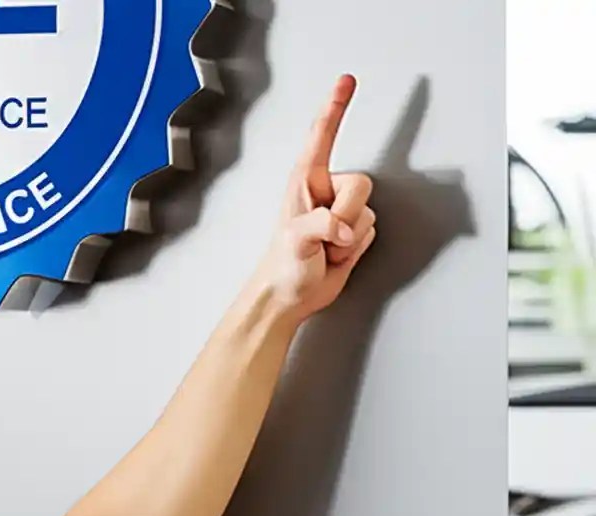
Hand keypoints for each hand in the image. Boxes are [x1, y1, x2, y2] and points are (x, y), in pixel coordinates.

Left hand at [256, 74, 376, 323]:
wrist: (289, 296)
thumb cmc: (283, 267)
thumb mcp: (296, 242)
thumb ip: (322, 226)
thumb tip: (345, 228)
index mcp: (305, 181)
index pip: (323, 135)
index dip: (337, 107)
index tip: (347, 80)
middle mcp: (325, 190)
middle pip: (362, 185)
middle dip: (348, 216)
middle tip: (325, 239)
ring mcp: (340, 210)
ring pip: (368, 211)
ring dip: (350, 238)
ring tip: (326, 250)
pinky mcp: (353, 229)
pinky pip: (372, 230)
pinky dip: (356, 248)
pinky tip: (336, 255)